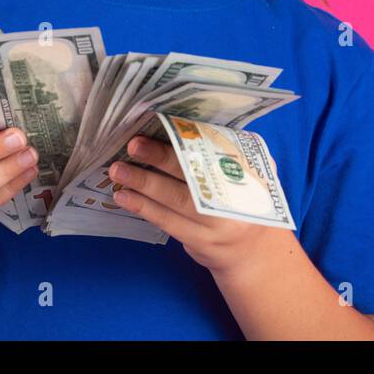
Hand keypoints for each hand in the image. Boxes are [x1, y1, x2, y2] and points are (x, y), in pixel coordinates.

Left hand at [108, 135, 291, 277]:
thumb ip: (231, 151)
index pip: (217, 149)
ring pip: (175, 200)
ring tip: (119, 170)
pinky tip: (124, 196)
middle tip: (135, 144)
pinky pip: (167, 221)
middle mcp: (235, 199)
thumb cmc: (246, 202)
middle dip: (162, 157)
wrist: (254, 252)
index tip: (164, 122)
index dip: (191, 136)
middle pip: (194, 173)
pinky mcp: (199, 241)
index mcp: (250, 173)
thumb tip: (191, 123)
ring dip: (144, 183)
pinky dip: (144, 207)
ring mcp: (217, 223)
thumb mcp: (252, 175)